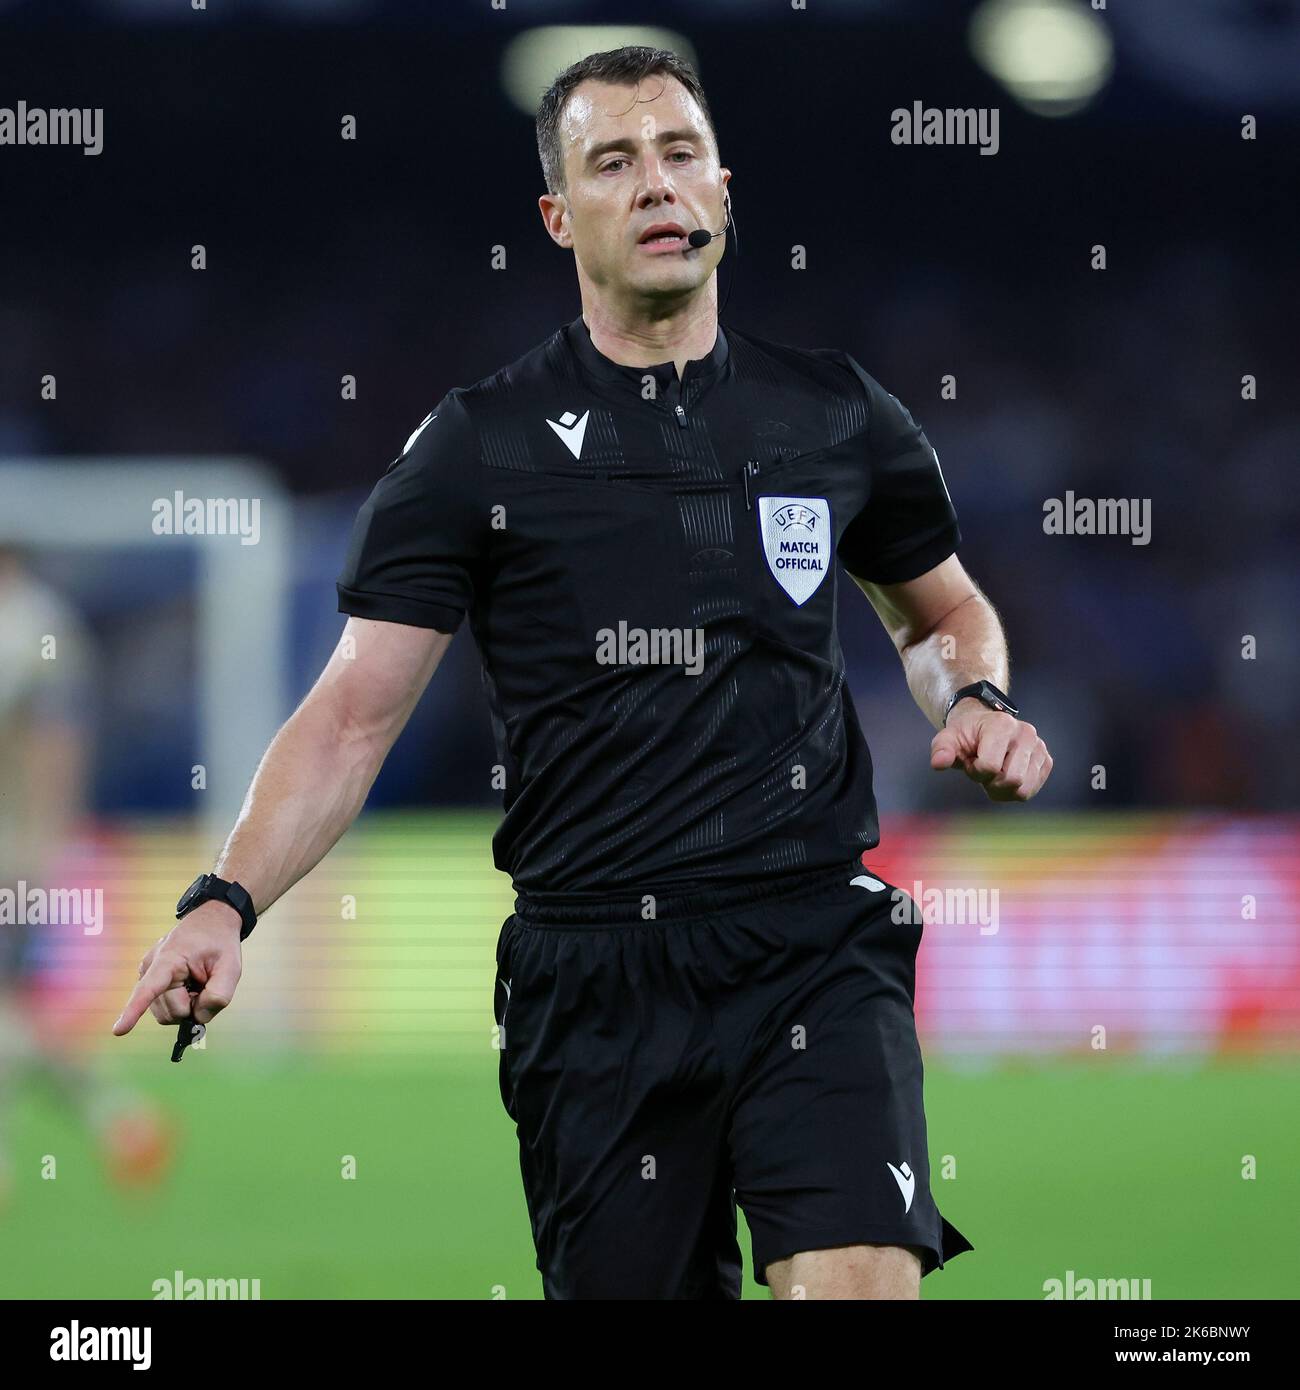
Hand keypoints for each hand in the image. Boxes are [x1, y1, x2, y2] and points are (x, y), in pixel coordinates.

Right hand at [111, 901, 243, 1034]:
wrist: (211, 922)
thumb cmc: (219, 942)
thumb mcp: (232, 967)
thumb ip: (219, 995)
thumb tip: (197, 1018)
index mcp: (169, 959)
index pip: (149, 989)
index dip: (133, 1011)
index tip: (118, 1031)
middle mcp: (150, 966)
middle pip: (170, 1012)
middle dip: (192, 1008)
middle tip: (206, 986)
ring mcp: (146, 973)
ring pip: (166, 1014)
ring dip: (186, 1005)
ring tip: (197, 983)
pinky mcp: (148, 980)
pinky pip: (164, 1007)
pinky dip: (180, 1002)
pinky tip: (189, 985)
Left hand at [930, 700, 1052, 801]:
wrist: (983, 726)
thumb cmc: (965, 734)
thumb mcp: (947, 738)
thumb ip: (942, 750)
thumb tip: (938, 763)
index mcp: (1002, 725)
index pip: (990, 766)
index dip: (975, 772)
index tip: (970, 761)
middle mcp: (1026, 733)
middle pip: (1012, 780)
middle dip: (990, 783)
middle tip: (982, 770)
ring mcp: (1039, 747)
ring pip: (1023, 790)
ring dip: (1002, 789)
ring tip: (994, 773)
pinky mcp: (1046, 761)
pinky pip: (1030, 791)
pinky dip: (1013, 792)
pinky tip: (1004, 776)